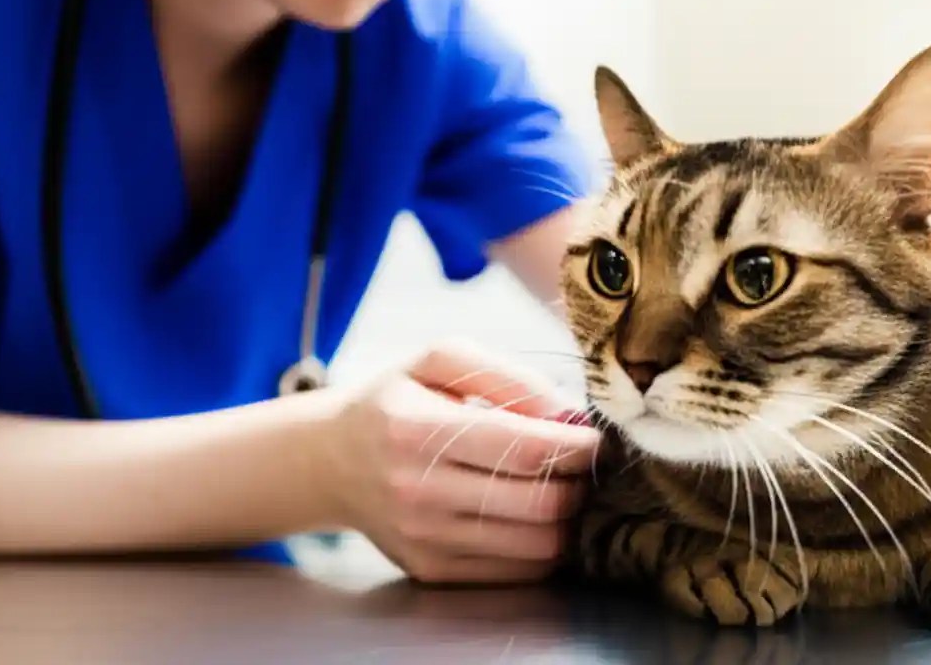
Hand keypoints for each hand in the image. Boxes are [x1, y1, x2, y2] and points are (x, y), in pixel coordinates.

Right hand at [314, 342, 597, 583]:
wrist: (333, 461)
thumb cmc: (397, 401)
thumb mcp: (439, 359)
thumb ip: (506, 374)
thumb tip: (567, 411)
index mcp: (417, 430)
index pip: (525, 449)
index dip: (578, 445)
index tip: (597, 436)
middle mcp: (418, 491)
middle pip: (541, 504)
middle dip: (581, 483)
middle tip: (585, 464)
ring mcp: (425, 539)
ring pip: (538, 545)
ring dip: (569, 519)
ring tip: (564, 487)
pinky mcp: (433, 571)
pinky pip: (518, 571)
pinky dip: (545, 546)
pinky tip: (537, 515)